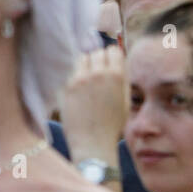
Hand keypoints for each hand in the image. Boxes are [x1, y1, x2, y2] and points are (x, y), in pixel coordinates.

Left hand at [60, 45, 127, 164]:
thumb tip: (118, 62)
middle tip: (99, 71)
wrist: (92, 140)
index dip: (112, 56)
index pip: (112, 50)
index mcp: (116, 75)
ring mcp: (79, 79)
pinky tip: (79, 89)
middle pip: (96, 52)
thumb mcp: (126, 100)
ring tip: (88, 79)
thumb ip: (122, 79)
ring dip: (86, 65)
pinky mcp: (66, 86)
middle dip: (99, 59)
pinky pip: (72, 73)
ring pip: (82, 59)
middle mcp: (97, 74)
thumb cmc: (112, 123)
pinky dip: (76, 76)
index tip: (111, 61)